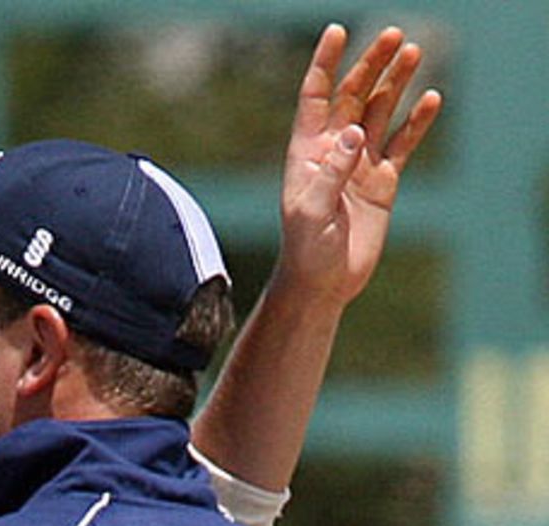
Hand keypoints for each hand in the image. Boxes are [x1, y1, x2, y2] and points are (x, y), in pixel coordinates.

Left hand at [278, 24, 441, 305]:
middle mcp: (334, 150)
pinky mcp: (383, 181)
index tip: (337, 32)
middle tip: (394, 35)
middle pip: (355, 95)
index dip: (325, 64)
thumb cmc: (306, 250)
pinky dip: (417, 122)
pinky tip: (430, 100)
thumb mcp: (311, 212)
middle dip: (372, 65)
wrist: (324, 284)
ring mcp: (360, 163)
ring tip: (415, 52)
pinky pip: (403, 144)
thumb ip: (332, 171)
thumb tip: (354, 132)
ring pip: (381, 112)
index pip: (315, 96)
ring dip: (397, 84)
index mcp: (308, 152)